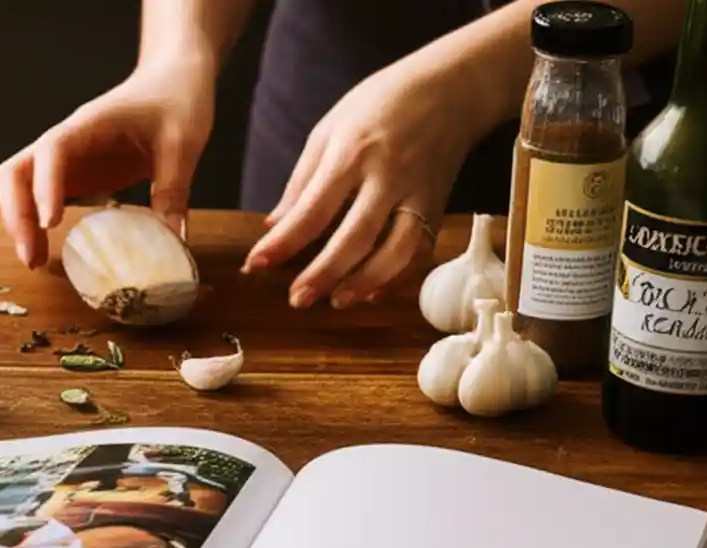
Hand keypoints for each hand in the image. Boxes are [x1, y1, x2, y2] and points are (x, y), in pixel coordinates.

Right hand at [0, 62, 214, 268]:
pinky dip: (37, 224)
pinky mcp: (76, 174)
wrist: (173, 80)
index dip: (45, 185)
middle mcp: (68, 141)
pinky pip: (42, 198)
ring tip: (35, 261)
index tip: (50, 222)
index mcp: (91, 124)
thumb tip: (172, 241)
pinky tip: (47, 252)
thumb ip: (173, 189)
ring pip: (21, 185)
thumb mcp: (183, 144)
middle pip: (17, 170)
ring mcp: (68, 158)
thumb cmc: (175, 100)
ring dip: (20, 222)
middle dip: (16, 213)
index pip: (53, 150)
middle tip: (32, 256)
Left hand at [241, 62, 479, 309]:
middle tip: (296, 299)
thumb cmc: (382, 103)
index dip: (284, 241)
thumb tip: (275, 225)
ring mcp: (418, 194)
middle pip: (356, 236)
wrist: (450, 88)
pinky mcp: (438, 207)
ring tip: (336, 301)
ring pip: (397, 251)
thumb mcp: (330, 128)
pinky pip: (420, 252)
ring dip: (365, 282)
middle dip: (324, 273)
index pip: (313, 207)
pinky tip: (372, 292)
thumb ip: (302, 180)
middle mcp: (388, 175)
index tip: (256, 264)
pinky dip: (397, 277)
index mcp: (353, 151)